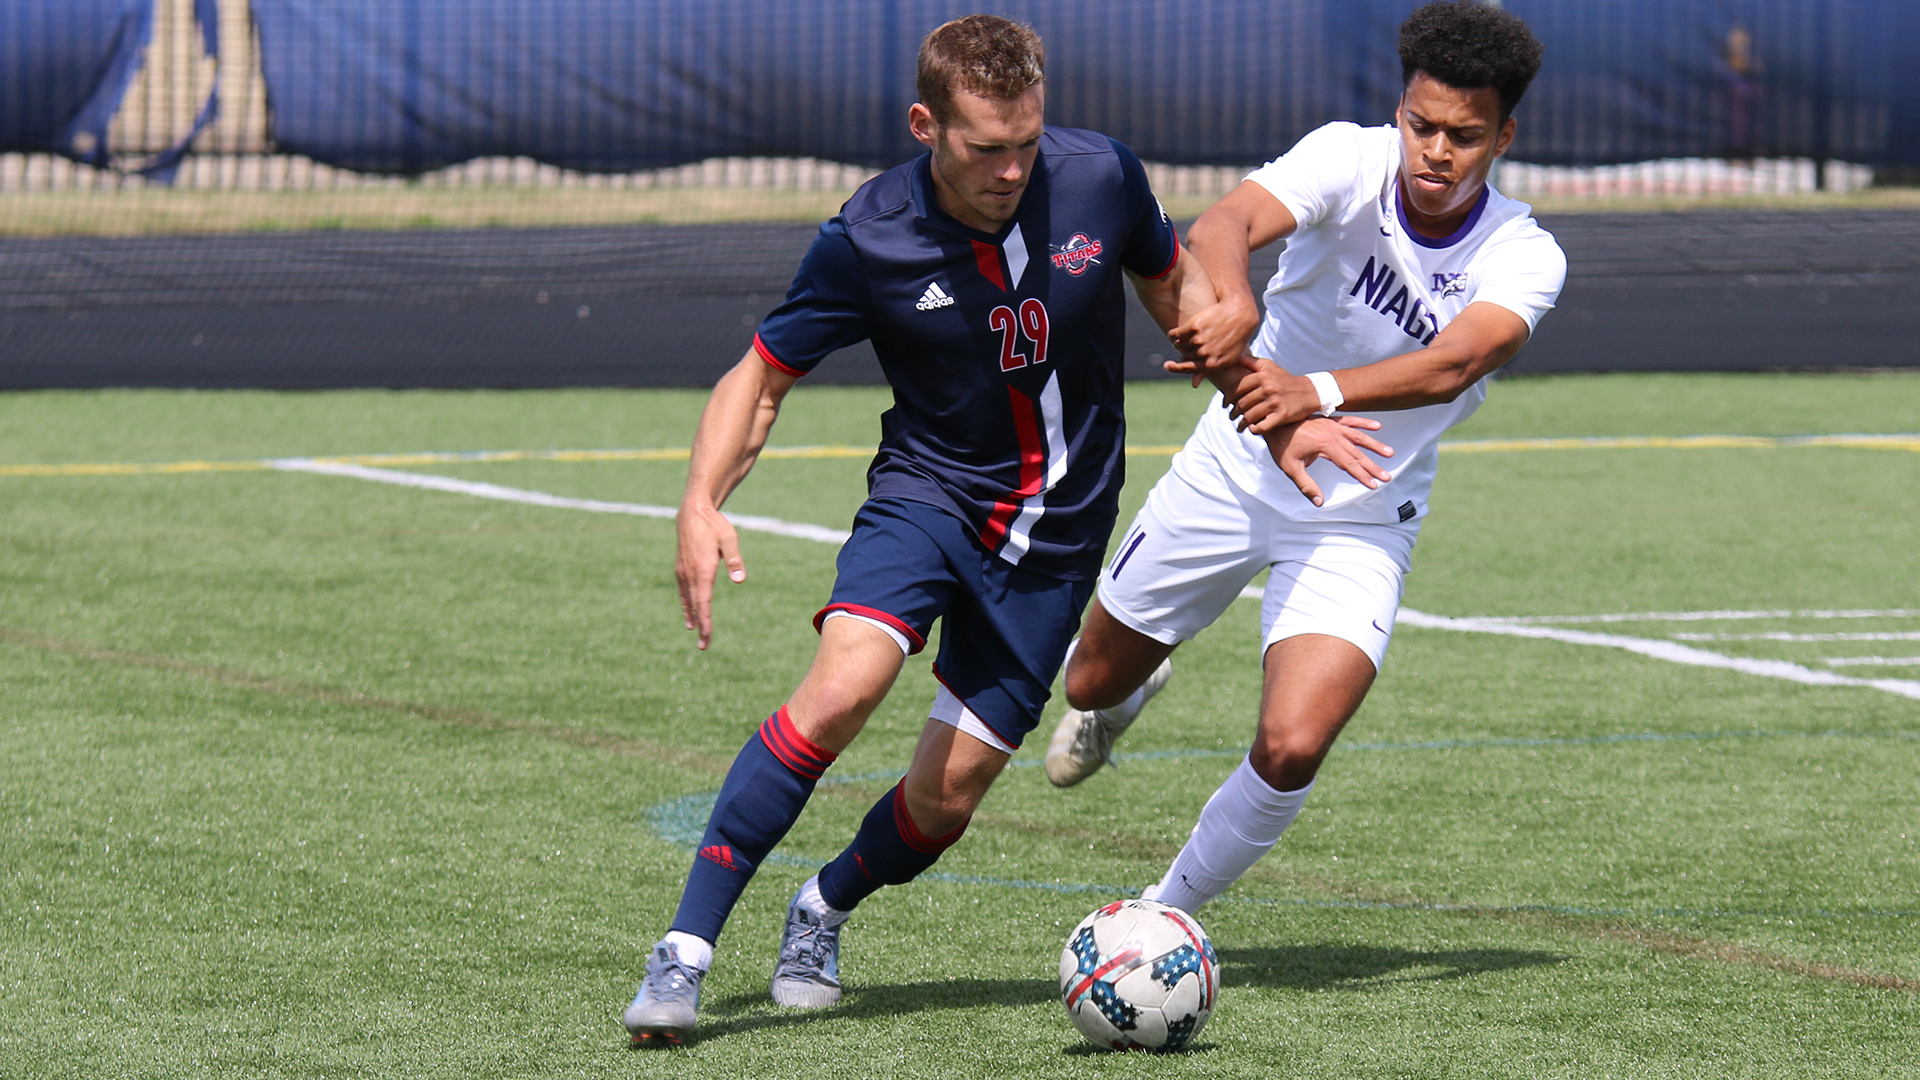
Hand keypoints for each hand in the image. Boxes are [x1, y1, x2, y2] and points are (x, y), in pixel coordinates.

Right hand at [676, 502, 744, 649]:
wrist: (692, 512)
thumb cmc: (714, 525)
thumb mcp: (729, 538)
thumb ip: (734, 559)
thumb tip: (740, 580)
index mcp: (703, 570)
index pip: (703, 601)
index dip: (705, 620)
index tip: (706, 635)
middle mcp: (690, 574)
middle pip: (695, 606)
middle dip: (701, 626)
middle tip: (704, 646)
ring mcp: (683, 572)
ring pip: (688, 601)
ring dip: (693, 618)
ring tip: (697, 635)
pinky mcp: (681, 569)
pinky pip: (683, 592)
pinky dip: (686, 606)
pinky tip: (689, 616)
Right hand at [1167, 295, 1260, 378]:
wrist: (1239, 314)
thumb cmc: (1234, 338)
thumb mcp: (1226, 359)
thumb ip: (1208, 372)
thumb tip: (1193, 385)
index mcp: (1212, 365)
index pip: (1187, 369)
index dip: (1175, 368)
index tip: (1167, 365)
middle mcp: (1205, 354)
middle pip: (1184, 355)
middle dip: (1186, 351)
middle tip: (1195, 342)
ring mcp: (1199, 340)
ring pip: (1179, 345)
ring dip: (1181, 341)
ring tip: (1191, 335)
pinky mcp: (1194, 327)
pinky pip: (1175, 334)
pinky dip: (1174, 334)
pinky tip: (1178, 331)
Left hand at [1219, 360, 1323, 433]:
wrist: (1309, 392)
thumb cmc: (1285, 379)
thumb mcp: (1270, 366)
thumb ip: (1251, 362)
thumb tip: (1235, 356)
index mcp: (1263, 376)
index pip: (1238, 388)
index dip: (1228, 398)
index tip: (1225, 404)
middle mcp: (1268, 388)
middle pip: (1242, 404)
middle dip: (1234, 412)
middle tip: (1232, 416)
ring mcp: (1275, 402)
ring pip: (1249, 416)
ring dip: (1242, 423)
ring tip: (1239, 425)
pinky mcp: (1282, 415)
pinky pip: (1262, 426)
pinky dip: (1255, 429)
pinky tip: (1252, 428)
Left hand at [1262, 416, 1393, 506]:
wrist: (1274, 421)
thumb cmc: (1281, 445)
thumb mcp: (1290, 468)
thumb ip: (1306, 485)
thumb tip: (1319, 502)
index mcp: (1325, 446)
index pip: (1349, 465)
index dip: (1362, 476)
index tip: (1373, 485)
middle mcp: (1333, 434)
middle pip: (1357, 453)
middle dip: (1373, 466)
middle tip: (1387, 476)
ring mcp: (1332, 426)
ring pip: (1359, 436)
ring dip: (1374, 445)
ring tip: (1389, 452)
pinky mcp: (1330, 420)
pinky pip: (1351, 421)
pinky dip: (1364, 423)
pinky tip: (1377, 426)